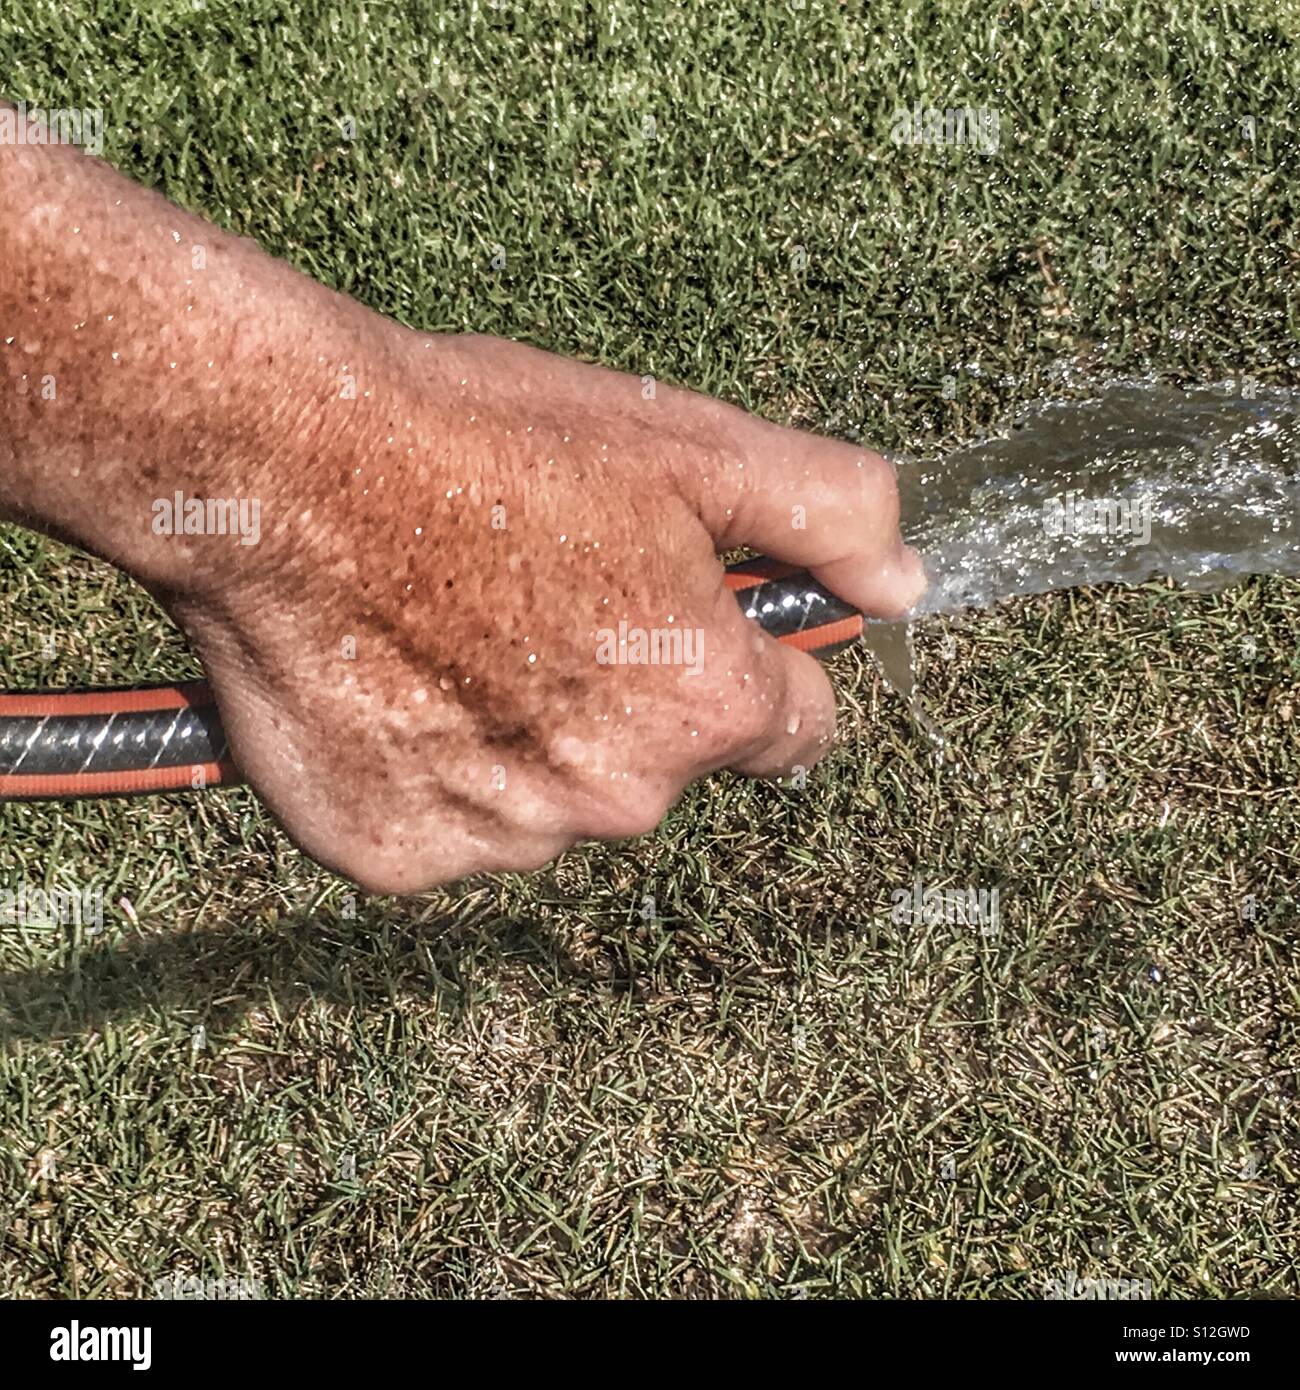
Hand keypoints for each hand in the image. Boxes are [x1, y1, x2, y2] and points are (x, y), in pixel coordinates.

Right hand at [166, 331, 923, 891]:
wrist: (280, 471)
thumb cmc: (482, 446)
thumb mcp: (686, 444)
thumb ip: (829, 512)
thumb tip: (905, 581)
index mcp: (703, 707)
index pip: (795, 727)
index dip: (754, 663)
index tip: (693, 621)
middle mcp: (616, 799)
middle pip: (665, 763)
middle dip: (628, 695)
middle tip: (544, 596)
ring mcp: (503, 838)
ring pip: (556, 799)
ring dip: (528, 736)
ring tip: (456, 632)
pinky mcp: (401, 856)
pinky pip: (457, 825)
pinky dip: (439, 771)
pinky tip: (400, 688)